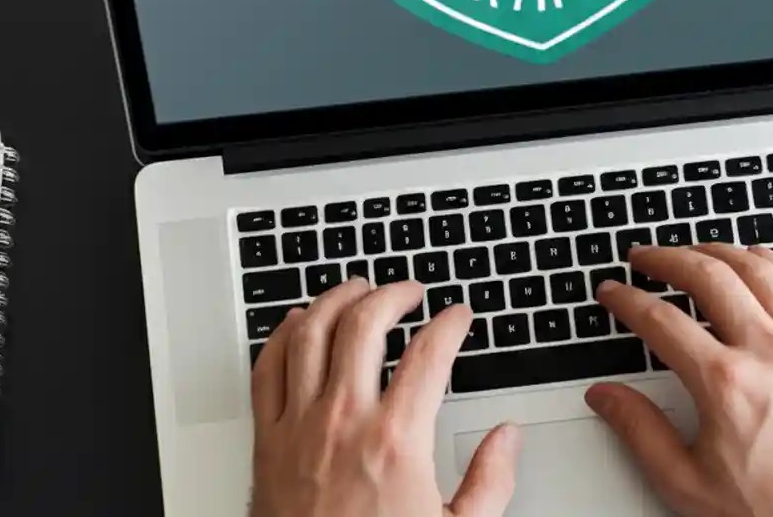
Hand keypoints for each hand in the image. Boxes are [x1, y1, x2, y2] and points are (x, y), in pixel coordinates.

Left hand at [250, 278, 521, 516]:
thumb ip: (491, 481)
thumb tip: (507, 438)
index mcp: (396, 443)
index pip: (429, 353)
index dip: (450, 323)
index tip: (458, 316)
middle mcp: (343, 423)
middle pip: (364, 325)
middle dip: (392, 294)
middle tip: (409, 291)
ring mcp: (298, 428)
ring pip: (310, 333)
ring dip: (336, 300)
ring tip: (357, 290)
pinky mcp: (265, 443)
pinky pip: (266, 369)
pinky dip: (282, 335)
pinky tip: (297, 324)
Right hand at [586, 244, 772, 516]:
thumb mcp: (688, 483)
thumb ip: (640, 431)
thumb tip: (605, 397)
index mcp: (725, 384)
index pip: (660, 319)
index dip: (626, 299)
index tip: (613, 294)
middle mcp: (768, 352)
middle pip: (708, 276)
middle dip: (666, 258)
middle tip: (644, 258)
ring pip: (758, 269)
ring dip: (718, 250)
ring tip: (694, 250)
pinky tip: (757, 261)